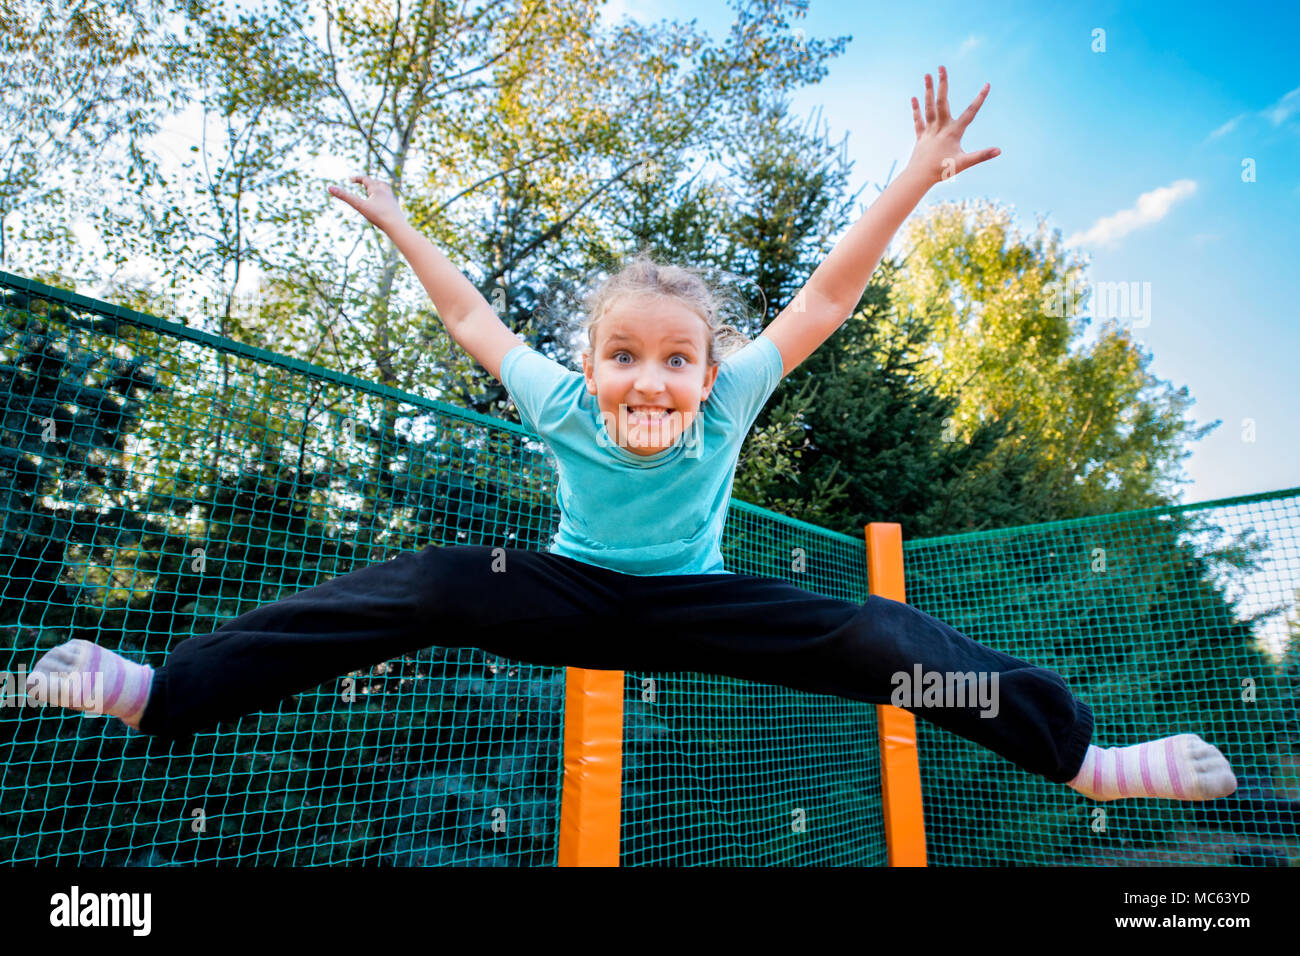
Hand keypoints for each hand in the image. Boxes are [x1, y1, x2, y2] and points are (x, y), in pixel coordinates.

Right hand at [327, 174, 404, 231]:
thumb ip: (345, 197)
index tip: (350, 180)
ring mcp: (392, 200)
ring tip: (374, 191)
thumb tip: (329, 188)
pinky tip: (383, 205)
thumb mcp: (359, 206)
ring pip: (386, 190)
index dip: (357, 178)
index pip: (366, 179)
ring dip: (379, 188)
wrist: (397, 226)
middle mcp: (386, 192)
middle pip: (377, 182)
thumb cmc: (378, 216)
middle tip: (363, 184)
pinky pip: (390, 200)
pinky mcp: (396, 209)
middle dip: (369, 182)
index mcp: (377, 189)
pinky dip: (385, 199)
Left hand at [905, 66, 999, 185]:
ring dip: (928, 90)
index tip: (987, 84)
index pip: (970, 112)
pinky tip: (914, 97)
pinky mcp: (921, 136)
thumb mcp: (964, 163)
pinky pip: (918, 120)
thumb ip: (982, 155)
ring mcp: (929, 131)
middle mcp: (940, 128)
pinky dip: (916, 109)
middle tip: (941, 67)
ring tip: (927, 75)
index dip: (980, 99)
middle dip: (943, 84)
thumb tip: (999, 150)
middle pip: (942, 102)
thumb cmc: (942, 171)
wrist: (919, 177)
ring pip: (929, 107)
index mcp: (953, 132)